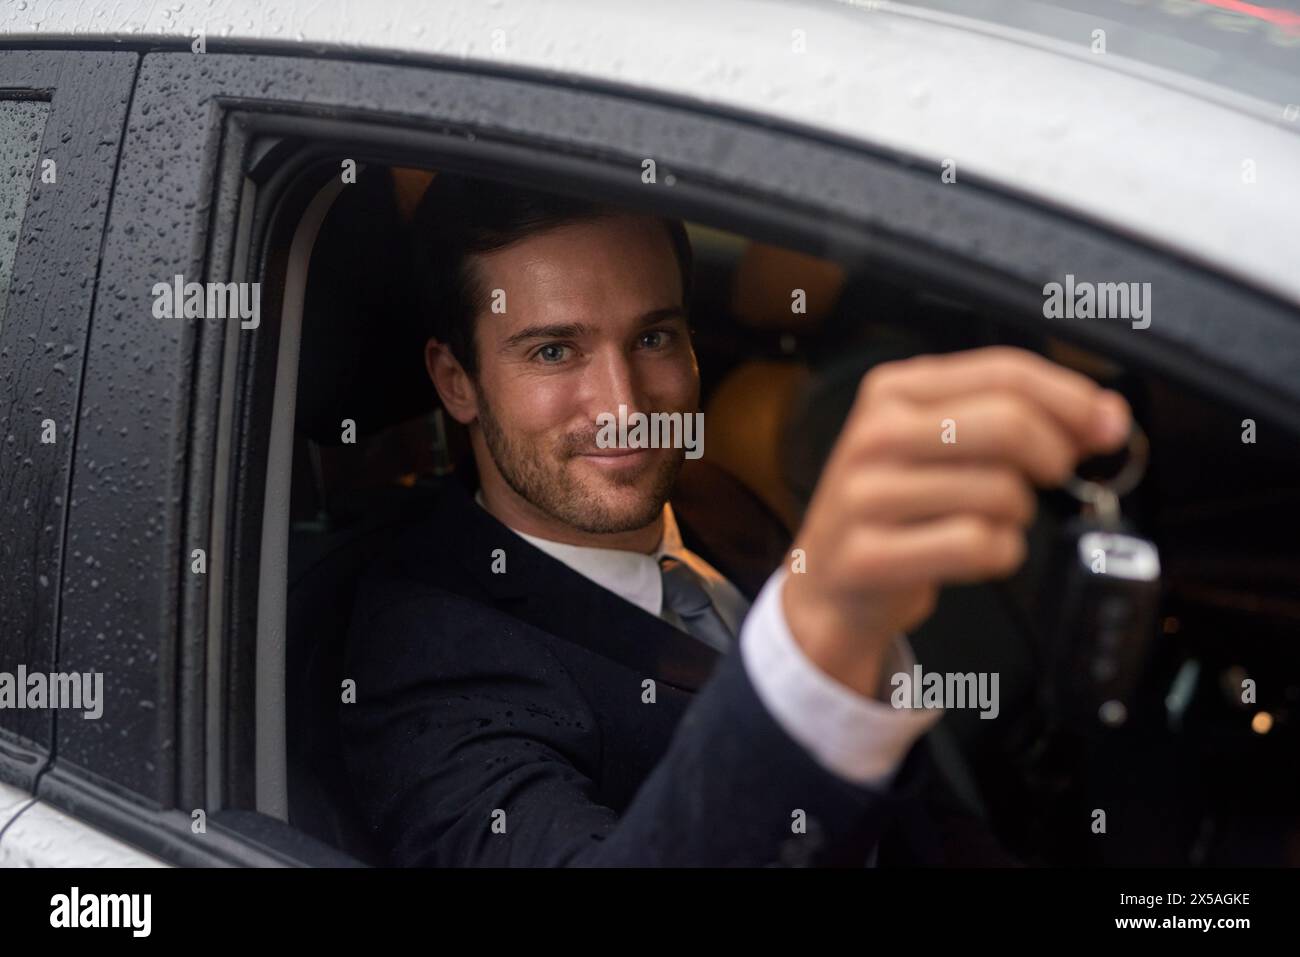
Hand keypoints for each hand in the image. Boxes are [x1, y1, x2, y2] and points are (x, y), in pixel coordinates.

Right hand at [781, 346, 1131, 696]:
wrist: (830, 584)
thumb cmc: (900, 507)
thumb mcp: (940, 442)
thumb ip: (1017, 417)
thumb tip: (1106, 417)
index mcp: (892, 390)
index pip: (1003, 371)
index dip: (1072, 398)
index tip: (1108, 426)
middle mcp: (873, 434)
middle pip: (1007, 422)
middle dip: (1053, 455)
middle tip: (1052, 477)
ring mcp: (865, 496)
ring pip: (999, 491)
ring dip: (1018, 514)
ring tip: (990, 520)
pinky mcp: (869, 555)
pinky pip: (977, 545)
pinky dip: (1000, 555)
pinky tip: (976, 553)